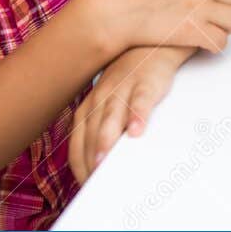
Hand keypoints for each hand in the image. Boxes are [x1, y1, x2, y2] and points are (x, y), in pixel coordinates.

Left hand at [69, 45, 186, 183]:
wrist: (152, 44)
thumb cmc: (130, 81)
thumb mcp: (110, 103)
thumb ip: (103, 130)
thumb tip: (102, 168)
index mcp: (90, 106)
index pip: (78, 141)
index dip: (79, 165)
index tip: (85, 187)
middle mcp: (101, 98)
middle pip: (91, 132)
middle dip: (90, 159)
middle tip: (93, 185)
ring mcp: (122, 88)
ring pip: (110, 117)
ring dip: (105, 140)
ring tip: (104, 163)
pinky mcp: (145, 82)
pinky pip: (140, 100)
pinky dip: (137, 115)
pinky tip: (137, 132)